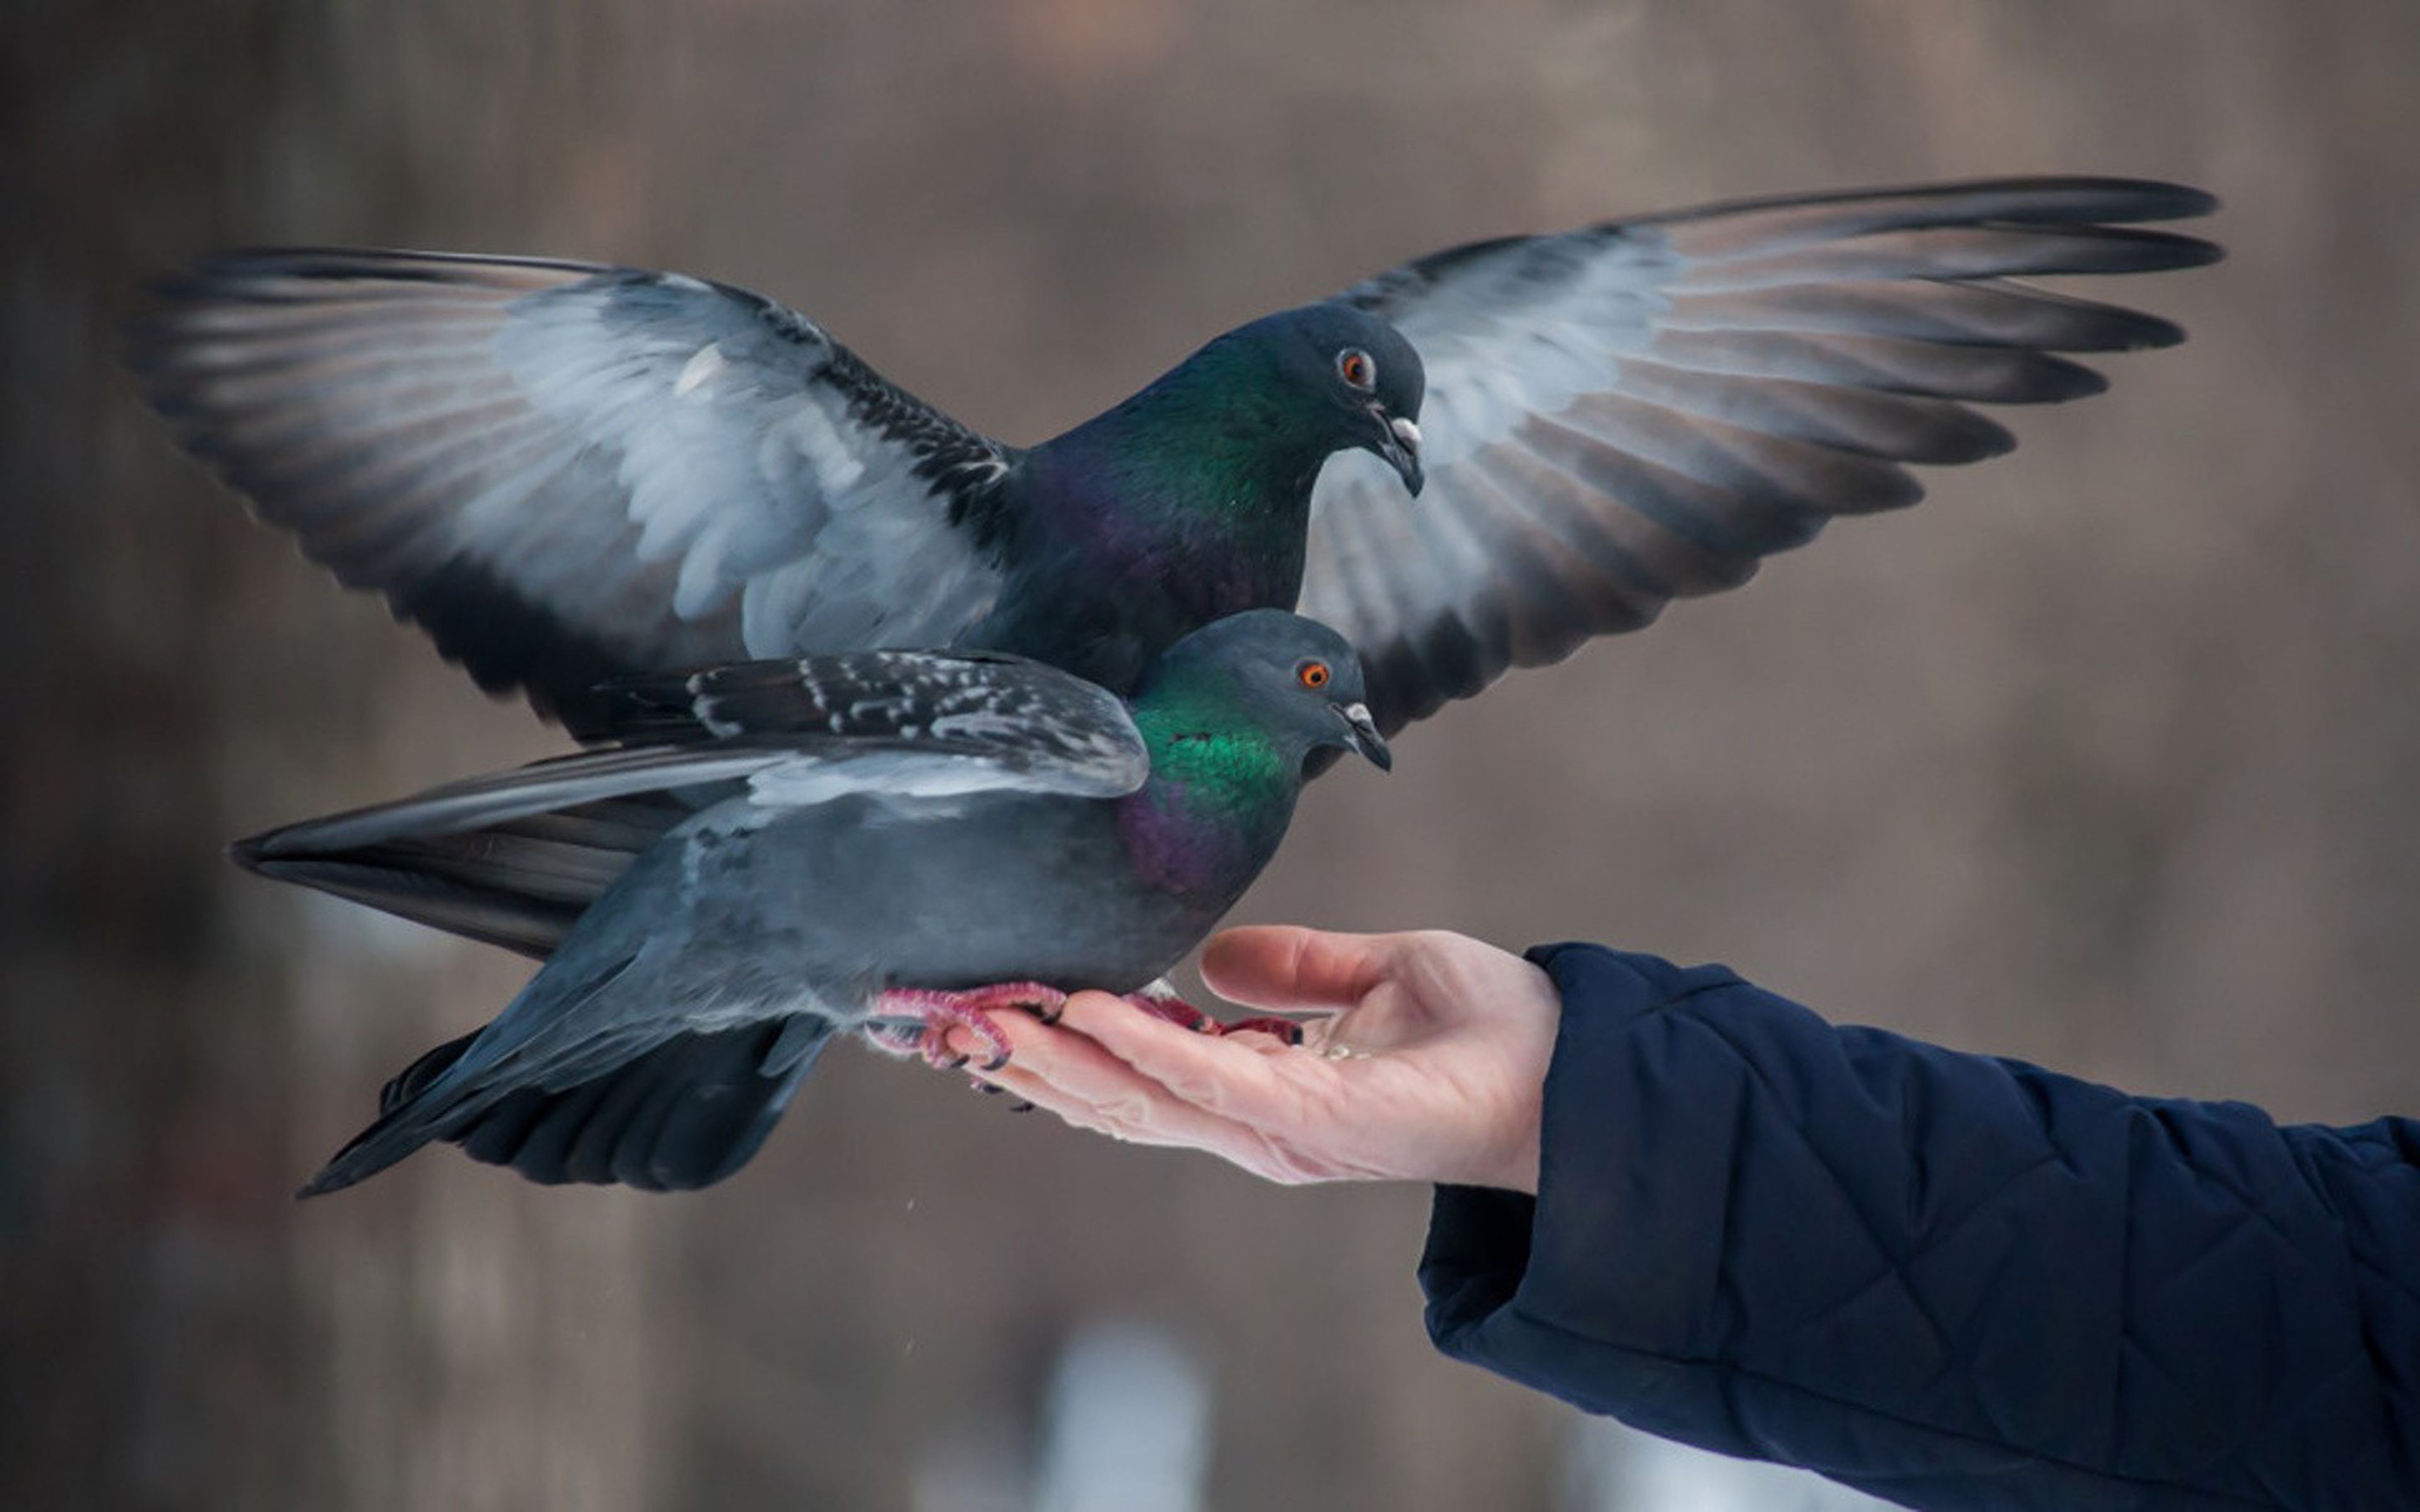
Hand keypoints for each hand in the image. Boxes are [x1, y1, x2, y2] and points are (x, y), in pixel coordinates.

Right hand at [971, 926, 1558, 1191]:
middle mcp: (1256, 1127)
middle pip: (1115, 1102)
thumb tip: (1212, 960)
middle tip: (943, 1024)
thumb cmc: (1487, 1026)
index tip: (986, 1008)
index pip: (1137, 1079)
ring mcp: (1280, 1134)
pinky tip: (1093, 1007)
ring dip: (1063, 1058)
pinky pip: (1211, 1083)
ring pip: (1143, 1101)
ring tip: (991, 1013)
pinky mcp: (1314, 1124)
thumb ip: (1293, 970)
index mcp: (1262, 1095)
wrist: (1571, 1065)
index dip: (1058, 1050)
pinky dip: (1145, 1048)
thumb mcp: (1374, 973)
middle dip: (1028, 1063)